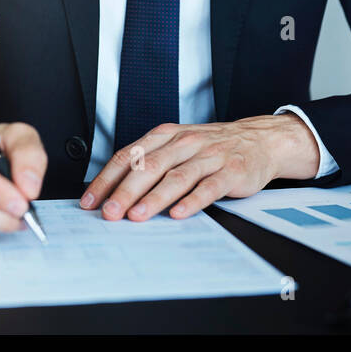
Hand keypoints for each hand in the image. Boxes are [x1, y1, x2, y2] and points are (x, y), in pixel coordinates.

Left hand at [79, 114, 319, 221]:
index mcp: (166, 135)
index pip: (129, 156)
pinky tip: (179, 213)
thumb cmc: (211, 147)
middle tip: (110, 212)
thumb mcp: (178, 145)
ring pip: (177, 177)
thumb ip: (150, 163)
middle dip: (126, 191)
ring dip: (154, 198)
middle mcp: (185, 143)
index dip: (108, 179)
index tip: (91, 201)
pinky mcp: (231, 171)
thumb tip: (114, 192)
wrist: (259, 140)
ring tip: (138, 216)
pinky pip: (209, 188)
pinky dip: (192, 201)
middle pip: (150, 167)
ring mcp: (209, 156)